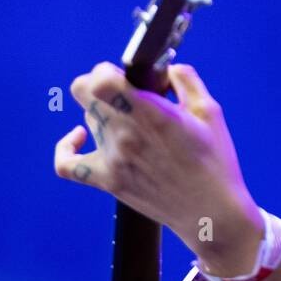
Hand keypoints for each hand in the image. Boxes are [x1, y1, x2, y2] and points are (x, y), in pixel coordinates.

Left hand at [54, 61, 263, 271]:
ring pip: (87, 119)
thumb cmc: (215, 162)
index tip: (123, 76)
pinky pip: (67, 164)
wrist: (210, 213)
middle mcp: (126, 135)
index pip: (101, 81)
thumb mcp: (210, 112)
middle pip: (86, 93)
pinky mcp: (108, 180)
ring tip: (129, 121)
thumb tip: (166, 68)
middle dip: (104, 85)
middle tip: (126, 93)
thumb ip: (185, 80)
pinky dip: (66, 148)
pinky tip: (78, 137)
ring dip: (102, 112)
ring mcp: (113, 159)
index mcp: (152, 115)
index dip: (106, 71)